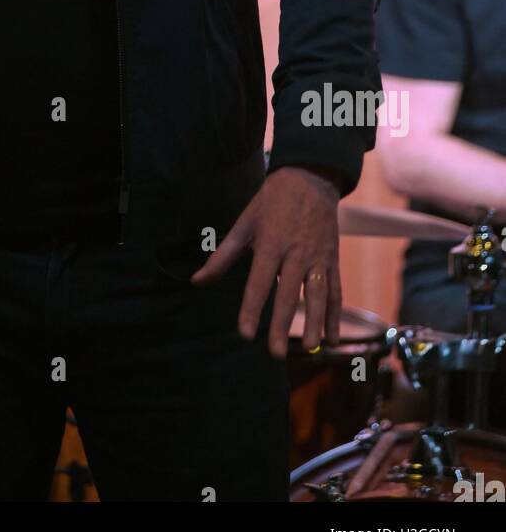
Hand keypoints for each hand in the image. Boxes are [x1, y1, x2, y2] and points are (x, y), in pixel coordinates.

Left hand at [189, 165, 341, 358]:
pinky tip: (331, 338)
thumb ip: (222, 255)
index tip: (245, 333)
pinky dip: (335, 315)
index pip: (260, 281)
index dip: (251, 307)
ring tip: (308, 348)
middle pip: (289, 293)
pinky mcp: (332, 260)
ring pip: (318, 295)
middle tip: (274, 353)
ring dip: (314, 323)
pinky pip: (336, 291)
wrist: (311, 178)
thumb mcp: (245, 223)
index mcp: (271, 243)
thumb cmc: (272, 202)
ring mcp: (318, 258)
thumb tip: (196, 281)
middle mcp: (296, 253)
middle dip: (281, 324)